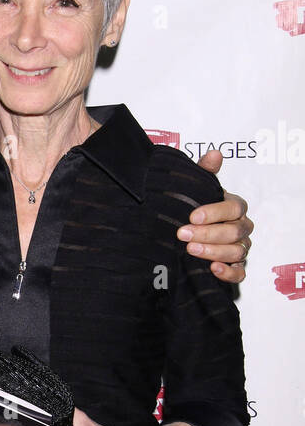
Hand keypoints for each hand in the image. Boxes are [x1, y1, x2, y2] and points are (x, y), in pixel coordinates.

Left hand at [178, 149, 252, 282]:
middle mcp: (242, 227)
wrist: (183, 233)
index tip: (192, 216)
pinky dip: (229, 272)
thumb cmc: (193, 208)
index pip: (234, 208)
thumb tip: (214, 153)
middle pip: (235, 231)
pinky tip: (213, 269)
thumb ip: (204, 172)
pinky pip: (240, 272)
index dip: (214, 212)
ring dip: (214, 252)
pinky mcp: (235, 266)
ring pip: (237, 251)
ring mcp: (240, 247)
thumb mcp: (195, 189)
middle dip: (208, 233)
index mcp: (235, 207)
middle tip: (183, 234)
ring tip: (191, 250)